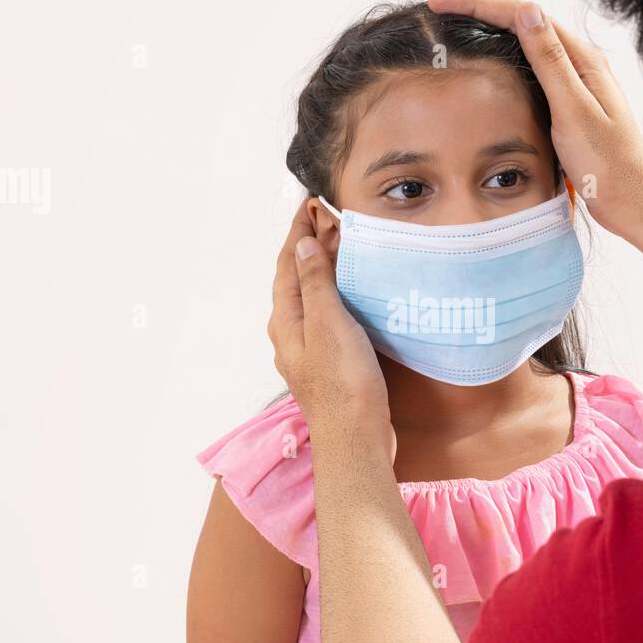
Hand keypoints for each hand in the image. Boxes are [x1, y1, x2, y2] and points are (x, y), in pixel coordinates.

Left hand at [268, 202, 395, 459]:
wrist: (355, 440)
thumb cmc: (342, 385)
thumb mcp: (328, 324)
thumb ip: (316, 283)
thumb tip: (305, 245)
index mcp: (286, 319)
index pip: (289, 262)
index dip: (300, 231)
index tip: (311, 202)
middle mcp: (292, 333)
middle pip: (298, 278)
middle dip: (312, 246)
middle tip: (331, 217)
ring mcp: (310, 349)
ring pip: (314, 297)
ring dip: (326, 270)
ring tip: (345, 247)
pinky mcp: (330, 363)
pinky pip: (330, 316)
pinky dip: (339, 295)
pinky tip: (356, 296)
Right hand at [425, 0, 642, 242]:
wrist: (632, 199)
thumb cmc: (607, 163)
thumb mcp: (574, 110)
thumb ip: (550, 61)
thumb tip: (528, 10)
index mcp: (581, 57)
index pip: (520, 14)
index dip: (475, 2)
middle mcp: (578, 59)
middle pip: (520, 16)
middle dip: (474, 0)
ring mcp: (573, 77)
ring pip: (521, 34)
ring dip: (484, 18)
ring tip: (451, 7)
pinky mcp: (567, 97)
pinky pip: (527, 58)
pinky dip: (499, 44)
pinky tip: (486, 45)